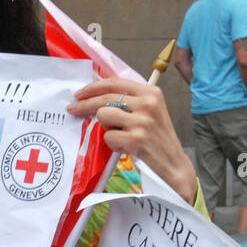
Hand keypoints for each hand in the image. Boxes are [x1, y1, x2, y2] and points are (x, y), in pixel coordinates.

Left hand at [67, 78, 196, 204]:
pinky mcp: (136, 139)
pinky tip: (126, 147)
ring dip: (107, 128)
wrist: (174, 164)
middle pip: (105, 98)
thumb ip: (129, 100)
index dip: (93, 87)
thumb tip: (96, 95)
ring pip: (104, 116)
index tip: (80, 93)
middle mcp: (148, 103)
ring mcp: (142, 121)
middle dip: (84, 104)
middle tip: (72, 109)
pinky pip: (108, 137)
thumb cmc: (158, 138)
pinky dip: (113, 144)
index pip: (115, 82)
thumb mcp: (150, 111)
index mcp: (151, 92)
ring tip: (120, 136)